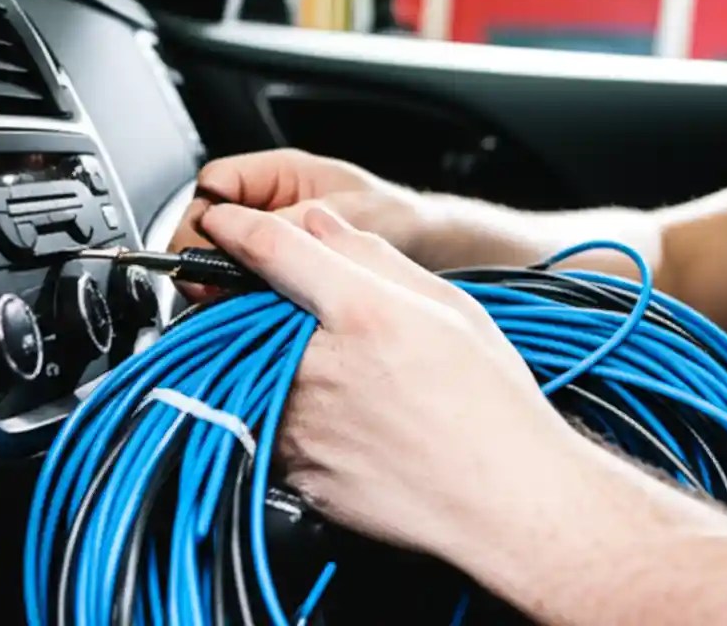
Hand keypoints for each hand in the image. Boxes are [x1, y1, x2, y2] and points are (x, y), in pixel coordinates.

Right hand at [172, 150, 420, 297]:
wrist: (430, 252)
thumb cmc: (399, 218)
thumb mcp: (349, 212)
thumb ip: (296, 221)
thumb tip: (248, 233)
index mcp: (278, 175)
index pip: (213, 185)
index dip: (204, 213)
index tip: (207, 241)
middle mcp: (266, 207)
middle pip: (206, 224)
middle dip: (204, 252)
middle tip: (207, 282)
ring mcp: (269, 244)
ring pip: (218, 259)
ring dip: (218, 279)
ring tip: (224, 301)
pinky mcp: (275, 279)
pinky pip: (241, 285)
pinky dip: (237, 299)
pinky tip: (244, 312)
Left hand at [198, 203, 588, 560]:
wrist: (505, 504)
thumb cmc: (492, 409)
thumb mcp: (448, 307)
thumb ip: (374, 258)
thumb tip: (320, 225)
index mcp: (362, 313)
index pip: (272, 250)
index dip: (235, 226)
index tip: (221, 223)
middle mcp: (319, 366)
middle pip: (249, 311)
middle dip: (260, 306)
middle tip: (317, 327)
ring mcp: (299, 423)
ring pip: (253, 370)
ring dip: (275, 363)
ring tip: (351, 386)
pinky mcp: (292, 470)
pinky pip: (267, 424)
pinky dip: (289, 414)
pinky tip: (348, 426)